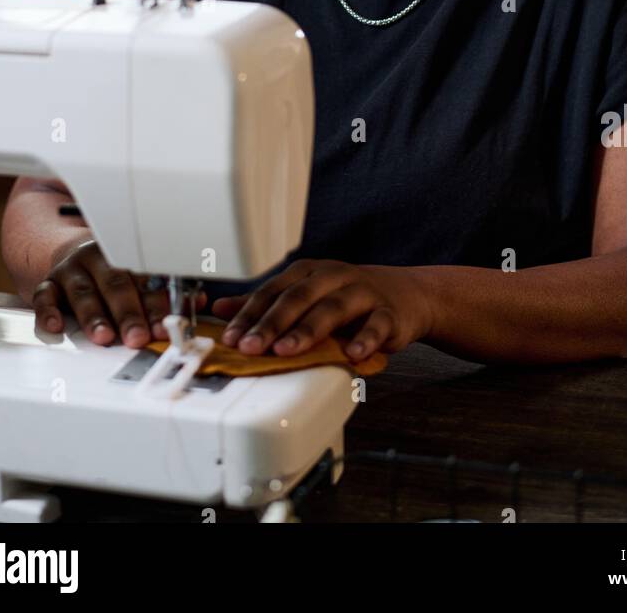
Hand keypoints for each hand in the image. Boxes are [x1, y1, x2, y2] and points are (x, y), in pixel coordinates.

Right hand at [32, 238, 205, 347]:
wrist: (72, 253)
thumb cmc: (113, 273)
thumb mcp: (139, 277)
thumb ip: (165, 292)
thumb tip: (196, 302)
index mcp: (128, 257)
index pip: (145, 281)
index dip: (156, 305)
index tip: (166, 326)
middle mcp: (100, 260)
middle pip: (116, 285)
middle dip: (129, 314)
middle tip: (138, 337)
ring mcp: (72, 271)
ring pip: (83, 292)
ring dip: (94, 316)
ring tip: (104, 337)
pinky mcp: (49, 283)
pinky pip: (45, 295)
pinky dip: (48, 311)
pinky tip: (56, 326)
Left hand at [210, 259, 432, 361]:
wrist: (405, 295)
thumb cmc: (348, 298)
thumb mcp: (305, 294)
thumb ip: (266, 303)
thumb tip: (221, 308)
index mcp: (309, 272)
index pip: (273, 291)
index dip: (250, 313)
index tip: (231, 337)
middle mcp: (333, 277)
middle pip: (299, 297)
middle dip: (272, 323)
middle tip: (250, 347)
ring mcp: (362, 293)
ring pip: (333, 308)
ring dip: (308, 330)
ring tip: (287, 350)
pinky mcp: (389, 314)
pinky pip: (377, 325)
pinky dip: (365, 339)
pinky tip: (353, 354)